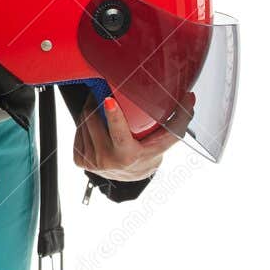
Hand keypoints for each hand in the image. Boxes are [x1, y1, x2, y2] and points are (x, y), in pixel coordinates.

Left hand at [71, 92, 193, 181]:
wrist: (131, 176)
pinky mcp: (79, 161)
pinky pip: (78, 132)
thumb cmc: (149, 153)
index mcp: (129, 156)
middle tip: (105, 93)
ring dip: (91, 112)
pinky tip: (97, 130)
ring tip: (103, 113)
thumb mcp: (163, 141)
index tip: (109, 100)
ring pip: (85, 122)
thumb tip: (190, 97)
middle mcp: (108, 161)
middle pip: (95, 119)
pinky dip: (86, 125)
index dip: (114, 116)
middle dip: (98, 103)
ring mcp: (92, 162)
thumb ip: (177, 121)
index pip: (120, 134)